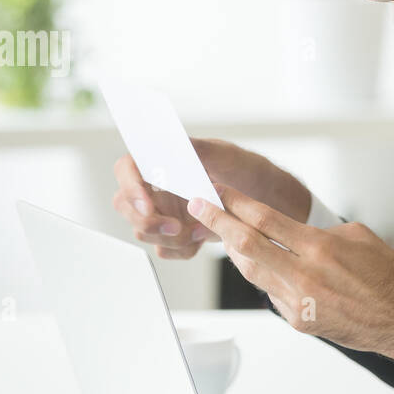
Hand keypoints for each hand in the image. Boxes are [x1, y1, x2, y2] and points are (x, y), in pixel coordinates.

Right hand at [111, 138, 312, 259]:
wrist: (267, 201)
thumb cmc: (248, 171)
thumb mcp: (229, 156)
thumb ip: (201, 150)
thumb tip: (177, 144)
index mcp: (163, 161)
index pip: (127, 168)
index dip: (130, 185)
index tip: (148, 201)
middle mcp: (158, 187)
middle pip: (126, 205)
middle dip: (147, 220)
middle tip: (176, 226)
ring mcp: (165, 212)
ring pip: (144, 231)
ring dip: (170, 237)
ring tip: (200, 230)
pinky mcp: (177, 234)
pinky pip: (165, 249)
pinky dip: (182, 249)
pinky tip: (204, 238)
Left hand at [187, 184, 393, 380]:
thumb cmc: (389, 278)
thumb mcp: (358, 237)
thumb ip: (318, 232)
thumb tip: (291, 230)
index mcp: (321, 248)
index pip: (266, 219)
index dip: (237, 203)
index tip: (220, 193)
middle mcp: (306, 276)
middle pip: (247, 245)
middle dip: (218, 223)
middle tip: (199, 207)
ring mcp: (299, 302)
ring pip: (252, 272)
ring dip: (234, 250)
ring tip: (222, 234)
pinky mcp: (299, 321)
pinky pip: (270, 293)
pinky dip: (263, 276)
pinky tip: (259, 265)